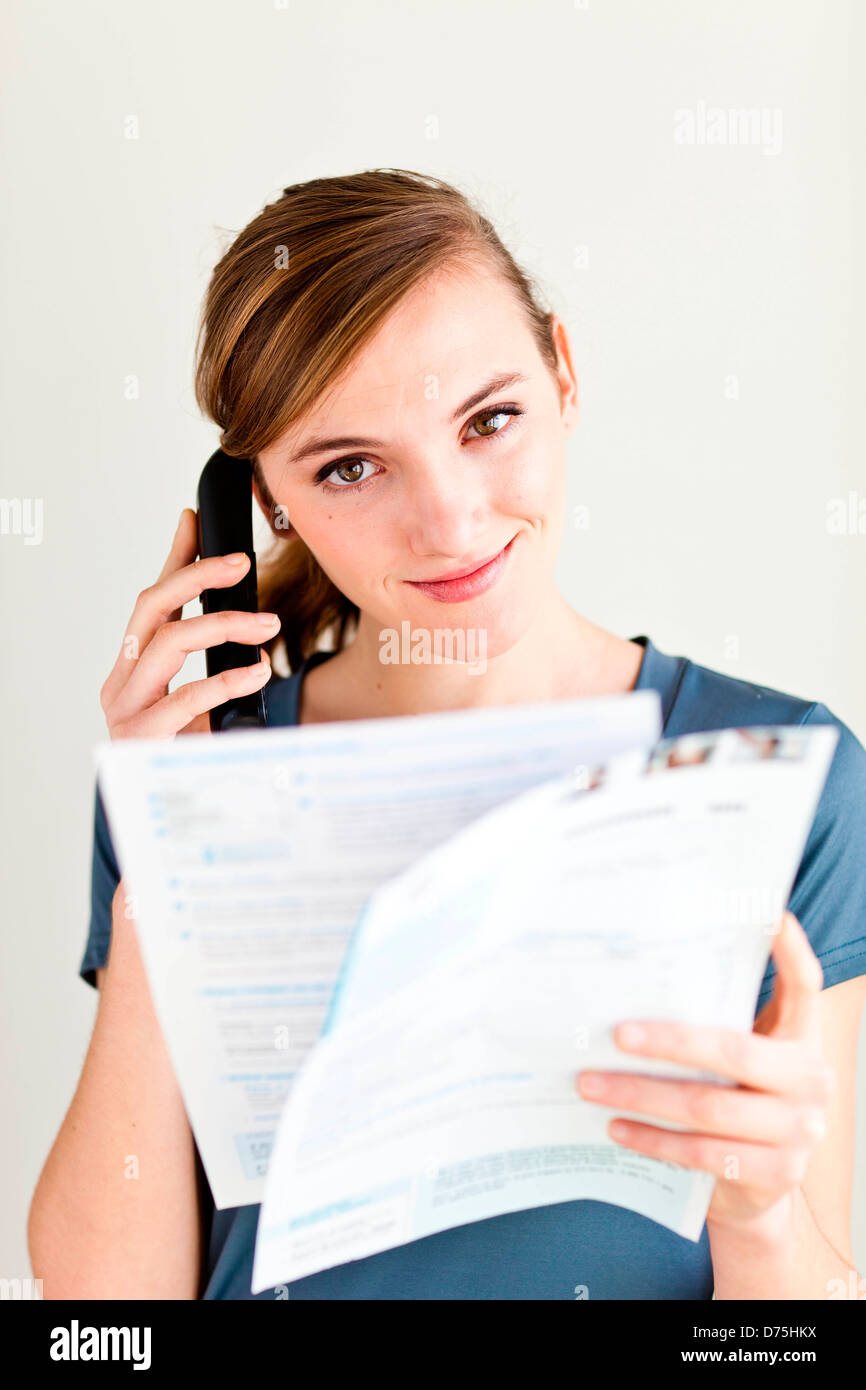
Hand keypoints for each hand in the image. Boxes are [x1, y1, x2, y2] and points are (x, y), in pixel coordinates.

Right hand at [100, 508, 279, 738]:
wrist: (171, 824)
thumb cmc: (190, 758)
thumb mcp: (206, 700)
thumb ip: (217, 662)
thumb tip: (250, 626)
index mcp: (134, 668)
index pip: (152, 599)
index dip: (174, 557)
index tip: (196, 520)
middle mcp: (121, 682)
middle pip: (153, 608)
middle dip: (197, 576)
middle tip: (243, 564)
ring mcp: (125, 710)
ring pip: (169, 642)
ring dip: (224, 625)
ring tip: (268, 627)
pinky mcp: (142, 739)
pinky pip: (186, 697)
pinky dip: (227, 679)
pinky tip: (258, 674)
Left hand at [576, 911, 833, 1235]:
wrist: (761, 1185)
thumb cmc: (738, 1096)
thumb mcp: (744, 1053)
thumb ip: (718, 1019)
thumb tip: (641, 974)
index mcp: (803, 1038)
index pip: (805, 986)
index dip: (792, 952)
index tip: (770, 915)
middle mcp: (810, 1080)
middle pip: (733, 1051)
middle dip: (667, 1042)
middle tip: (615, 1034)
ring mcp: (798, 1131)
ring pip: (707, 1106)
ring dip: (641, 1095)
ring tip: (591, 1085)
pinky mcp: (775, 1174)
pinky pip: (702, 1153)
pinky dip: (653, 1139)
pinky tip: (616, 1127)